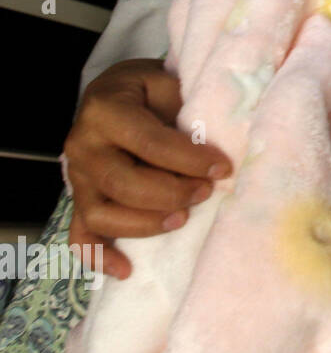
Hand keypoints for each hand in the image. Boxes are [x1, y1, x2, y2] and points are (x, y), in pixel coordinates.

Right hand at [64, 58, 231, 279]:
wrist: (119, 91)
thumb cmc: (152, 90)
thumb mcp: (170, 82)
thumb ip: (191, 107)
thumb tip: (231, 139)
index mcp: (107, 110)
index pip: (149, 143)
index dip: (188, 160)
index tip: (222, 168)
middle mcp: (84, 145)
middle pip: (122, 183)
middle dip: (170, 194)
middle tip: (206, 192)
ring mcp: (77, 176)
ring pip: (101, 213)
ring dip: (145, 224)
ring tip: (183, 220)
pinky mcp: (81, 198)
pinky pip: (81, 233)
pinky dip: (99, 255)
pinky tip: (126, 270)